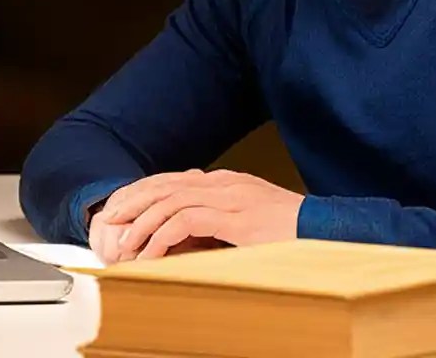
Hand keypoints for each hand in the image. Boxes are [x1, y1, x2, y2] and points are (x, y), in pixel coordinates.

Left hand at [103, 169, 303, 259]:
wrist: (325, 231)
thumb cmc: (291, 234)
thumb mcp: (248, 226)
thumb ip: (218, 225)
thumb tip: (183, 241)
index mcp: (226, 182)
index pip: (172, 179)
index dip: (142, 192)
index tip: (121, 210)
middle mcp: (224, 183)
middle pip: (164, 184)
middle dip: (132, 202)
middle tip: (109, 222)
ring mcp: (230, 197)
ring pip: (170, 201)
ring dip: (142, 224)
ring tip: (125, 245)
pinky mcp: (235, 217)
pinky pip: (186, 222)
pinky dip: (162, 238)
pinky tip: (151, 255)